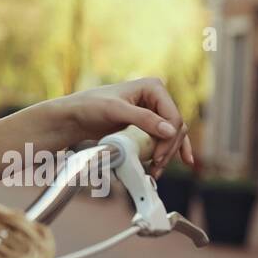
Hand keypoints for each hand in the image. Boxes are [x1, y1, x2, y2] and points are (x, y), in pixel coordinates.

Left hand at [58, 77, 193, 176]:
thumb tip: (170, 131)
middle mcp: (156, 96)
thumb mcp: (115, 110)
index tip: (157, 156)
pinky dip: (170, 150)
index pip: (173, 116)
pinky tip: (184, 160)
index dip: (169, 138)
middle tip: (156, 166)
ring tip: (157, 170)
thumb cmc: (90, 106)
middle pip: (175, 127)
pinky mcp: (147, 124)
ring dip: (168, 153)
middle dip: (168, 149)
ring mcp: (153, 110)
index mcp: (152, 87)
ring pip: (172, 135)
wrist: (74, 116)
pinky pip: (165, 138)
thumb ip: (143, 119)